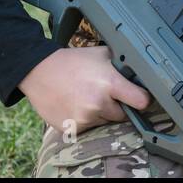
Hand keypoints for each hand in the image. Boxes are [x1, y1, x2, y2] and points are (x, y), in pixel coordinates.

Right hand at [19, 45, 151, 132]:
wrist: (39, 72)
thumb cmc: (73, 61)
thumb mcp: (102, 54)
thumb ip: (122, 65)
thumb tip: (141, 71)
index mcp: (109, 83)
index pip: (141, 101)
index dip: (143, 99)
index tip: (142, 98)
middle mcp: (98, 103)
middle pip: (123, 114)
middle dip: (119, 106)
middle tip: (107, 94)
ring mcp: (84, 118)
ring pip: (106, 121)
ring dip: (102, 113)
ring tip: (88, 97)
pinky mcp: (72, 128)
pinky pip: (89, 128)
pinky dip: (87, 119)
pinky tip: (77, 105)